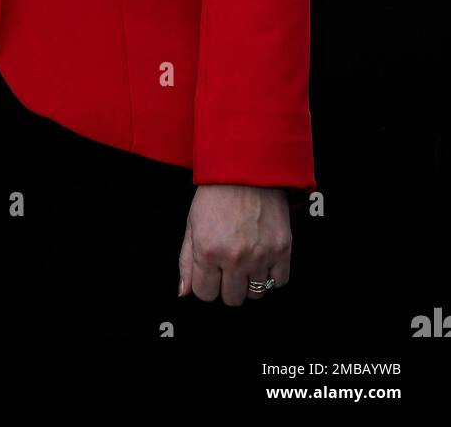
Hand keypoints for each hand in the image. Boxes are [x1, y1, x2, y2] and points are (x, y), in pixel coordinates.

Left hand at [177, 184, 290, 305]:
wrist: (247, 168)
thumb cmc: (216, 192)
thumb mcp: (192, 223)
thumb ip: (187, 261)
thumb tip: (184, 292)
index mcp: (208, 251)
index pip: (205, 294)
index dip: (206, 284)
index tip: (211, 273)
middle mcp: (234, 258)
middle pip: (231, 299)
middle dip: (227, 286)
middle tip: (229, 267)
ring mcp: (260, 255)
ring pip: (256, 294)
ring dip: (250, 282)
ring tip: (247, 262)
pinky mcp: (282, 249)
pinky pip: (280, 282)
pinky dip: (272, 277)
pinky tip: (264, 261)